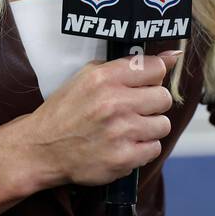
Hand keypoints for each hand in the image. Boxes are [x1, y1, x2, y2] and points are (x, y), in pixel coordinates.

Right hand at [25, 50, 178, 187]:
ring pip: (163, 125)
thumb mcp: (89, 77)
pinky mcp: (123, 159)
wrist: (42, 148)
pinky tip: (125, 145)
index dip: (153, 77)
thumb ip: (129, 65)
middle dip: (153, 103)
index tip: (144, 84)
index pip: (156, 68)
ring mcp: (120, 132)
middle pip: (164, 98)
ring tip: (129, 128)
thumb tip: (173, 56)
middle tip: (136, 109)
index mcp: (104, 78)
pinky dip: (142, 148)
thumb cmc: (66, 110)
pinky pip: (154, 149)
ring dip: (149, 127)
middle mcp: (113, 103)